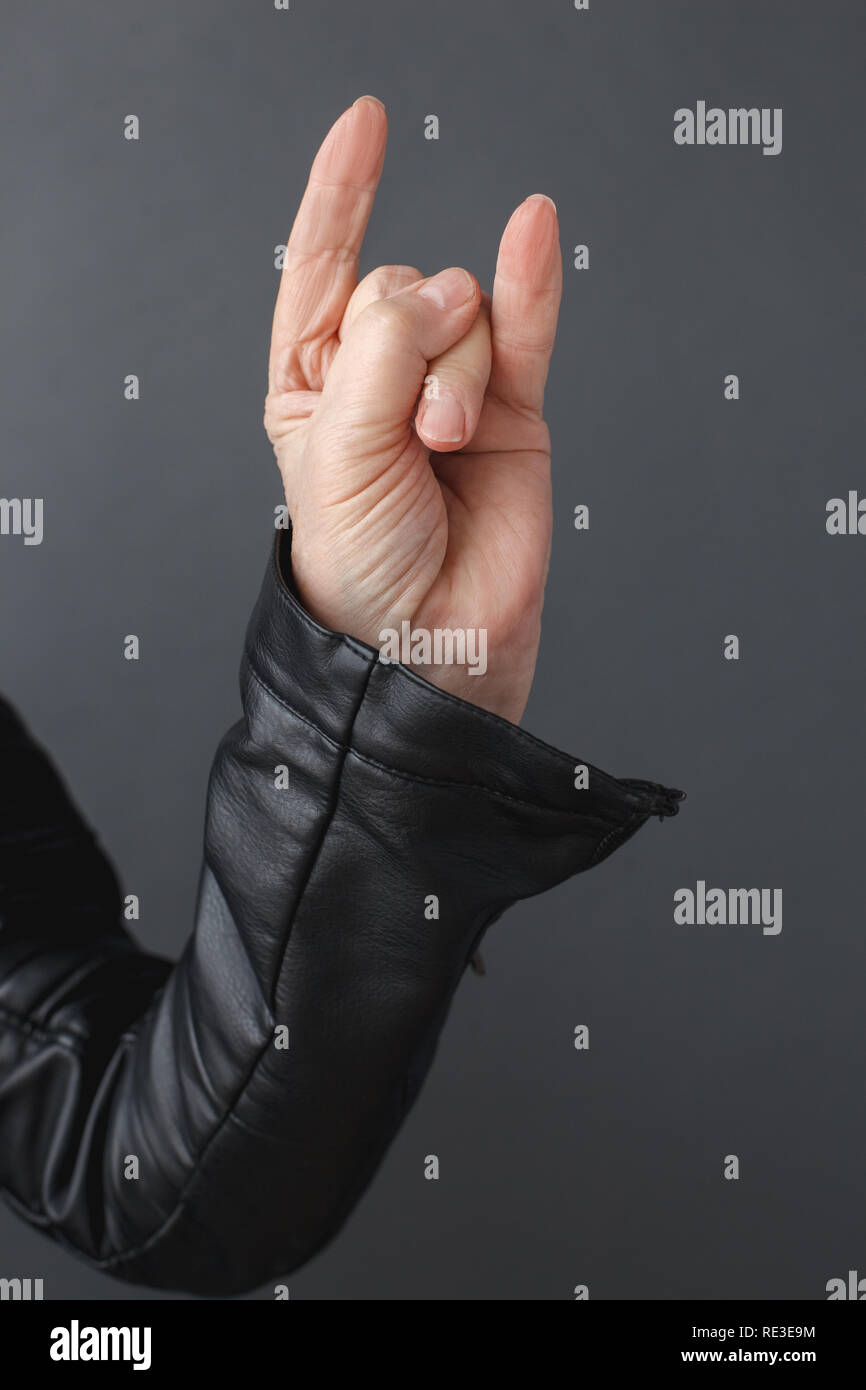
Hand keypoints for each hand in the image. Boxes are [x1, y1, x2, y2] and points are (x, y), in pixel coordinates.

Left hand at [264, 96, 561, 724]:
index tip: (363, 128)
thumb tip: (448, 289)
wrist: (430, 642)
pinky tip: (534, 230)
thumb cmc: (363, 567)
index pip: (322, 272)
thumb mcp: (339, 450)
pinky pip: (526, 330)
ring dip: (457, 369)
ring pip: (466, 315)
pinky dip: (533, 281)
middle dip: (410, 338)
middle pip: (403, 288)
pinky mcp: (513, 414)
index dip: (339, 200)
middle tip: (414, 419)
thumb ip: (384, 352)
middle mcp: (383, 380)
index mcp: (317, 385)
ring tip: (446, 440)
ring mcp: (451, 393)